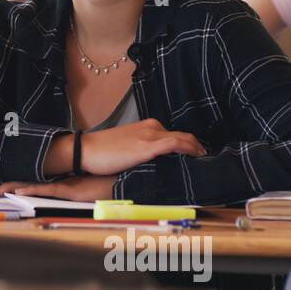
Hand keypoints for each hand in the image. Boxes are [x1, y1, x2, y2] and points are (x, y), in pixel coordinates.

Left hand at [0, 174, 115, 201]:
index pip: (34, 184)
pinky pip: (48, 190)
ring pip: (33, 186)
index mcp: (61, 183)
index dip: (17, 185)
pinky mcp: (71, 190)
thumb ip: (78, 195)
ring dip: (13, 188)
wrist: (124, 180)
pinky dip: (33, 191)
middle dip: (8, 187)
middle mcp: (59, 182)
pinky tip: (20, 192)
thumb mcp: (88, 194)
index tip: (1, 188)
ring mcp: (64, 185)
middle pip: (28, 183)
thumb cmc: (109, 187)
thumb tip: (71, 199)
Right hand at [78, 118, 206, 174]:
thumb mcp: (126, 147)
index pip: (174, 134)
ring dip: (196, 148)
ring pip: (183, 138)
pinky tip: (196, 157)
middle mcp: (151, 127)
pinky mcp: (147, 146)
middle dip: (196, 146)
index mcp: (146, 127)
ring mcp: (150, 135)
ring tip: (204, 160)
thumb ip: (141, 150)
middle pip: (182, 135)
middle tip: (204, 158)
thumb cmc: (102, 151)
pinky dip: (189, 149)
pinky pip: (175, 144)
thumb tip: (153, 162)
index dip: (189, 144)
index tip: (196, 155)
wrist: (86, 150)